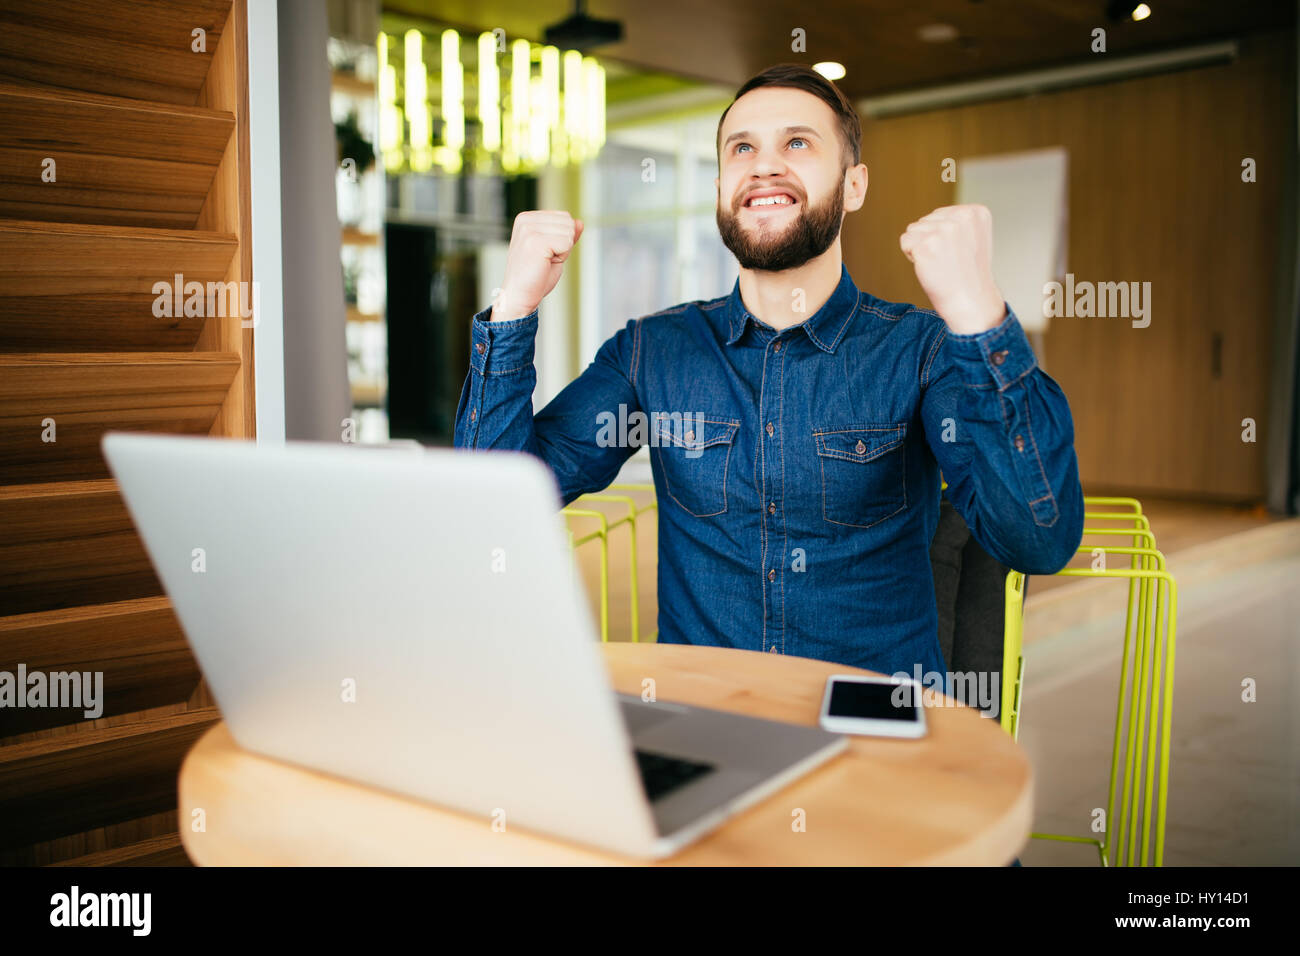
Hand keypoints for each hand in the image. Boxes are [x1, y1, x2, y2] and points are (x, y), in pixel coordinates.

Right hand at [491, 210, 583, 320]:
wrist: (520, 296)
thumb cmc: (535, 276)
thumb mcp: (554, 250)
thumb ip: (566, 234)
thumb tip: (580, 222)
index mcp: (527, 218)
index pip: (564, 217)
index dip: (563, 238)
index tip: (545, 252)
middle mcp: (525, 220)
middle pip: (568, 222)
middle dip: (564, 243)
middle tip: (546, 259)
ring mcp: (529, 229)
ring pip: (569, 232)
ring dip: (563, 251)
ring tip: (544, 261)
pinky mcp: (535, 240)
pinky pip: (567, 243)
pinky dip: (562, 257)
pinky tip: (545, 263)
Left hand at [900, 204, 1005, 334]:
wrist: (970, 300)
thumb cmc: (967, 274)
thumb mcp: (972, 237)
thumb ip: (956, 221)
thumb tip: (928, 220)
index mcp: (976, 212)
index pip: (940, 214)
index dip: (942, 235)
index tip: (958, 251)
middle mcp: (961, 217)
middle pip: (925, 220)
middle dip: (930, 240)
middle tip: (948, 260)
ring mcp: (943, 230)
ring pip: (913, 230)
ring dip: (921, 248)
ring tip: (940, 263)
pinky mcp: (926, 244)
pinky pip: (905, 242)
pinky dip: (912, 256)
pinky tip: (930, 267)